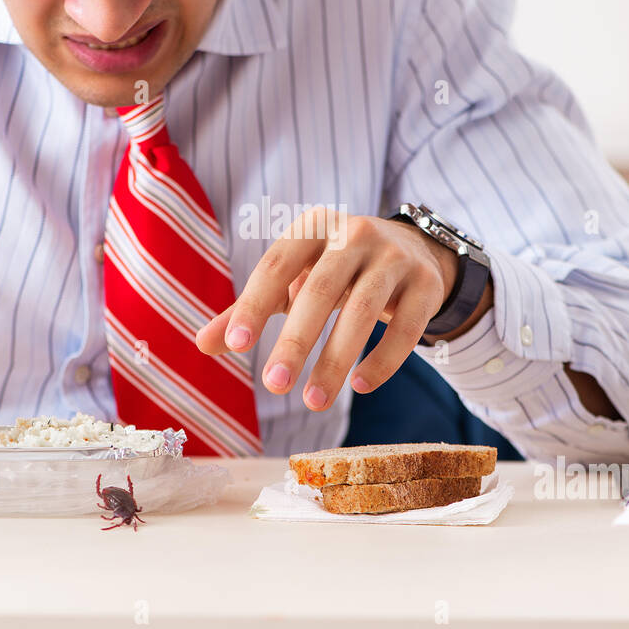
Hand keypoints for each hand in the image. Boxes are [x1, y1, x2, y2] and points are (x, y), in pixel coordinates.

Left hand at [196, 207, 479, 411]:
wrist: (412, 250)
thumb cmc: (335, 270)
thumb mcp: (293, 282)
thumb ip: (249, 310)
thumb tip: (202, 345)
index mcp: (314, 227)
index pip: (277, 264)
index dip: (254, 304)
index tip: (236, 346)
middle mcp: (355, 234)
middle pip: (321, 290)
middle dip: (296, 341)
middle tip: (274, 386)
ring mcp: (395, 257)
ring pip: (365, 310)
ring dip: (336, 358)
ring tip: (314, 401)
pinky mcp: (425, 284)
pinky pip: (407, 327)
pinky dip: (384, 359)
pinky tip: (360, 386)